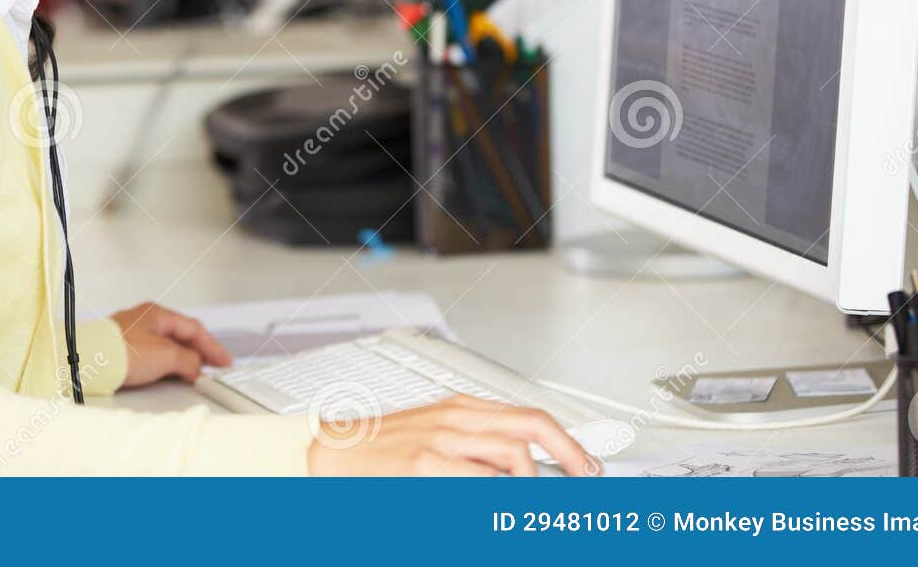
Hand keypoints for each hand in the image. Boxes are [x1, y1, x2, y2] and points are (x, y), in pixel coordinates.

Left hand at [110, 301, 231, 387]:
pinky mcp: (122, 352)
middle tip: (212, 369)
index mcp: (157, 313)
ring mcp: (132, 335)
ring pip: (166, 347)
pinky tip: (168, 377)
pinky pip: (152, 356)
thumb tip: (196, 367)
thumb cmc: (120, 351)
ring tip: (193, 377)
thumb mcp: (166, 355)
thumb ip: (188, 360)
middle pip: (180, 336)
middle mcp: (144, 321)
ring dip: (182, 361)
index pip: (193, 328)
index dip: (212, 346)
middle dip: (198, 353)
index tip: (224, 362)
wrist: (88, 363)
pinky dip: (165, 366)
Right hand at [306, 394, 600, 476]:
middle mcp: (455, 418)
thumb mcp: (434, 437)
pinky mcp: (426, 466)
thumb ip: (476, 448)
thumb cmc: (379, 450)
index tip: (587, 466)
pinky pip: (481, 482)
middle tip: (587, 481)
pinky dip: (501, 496)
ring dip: (536, 483)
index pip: (529, 415)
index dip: (568, 441)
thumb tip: (522, 471)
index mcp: (461, 407)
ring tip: (537, 503)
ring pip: (514, 453)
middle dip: (571, 456)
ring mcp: (441, 441)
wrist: (329, 453)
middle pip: (532, 425)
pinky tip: (505, 509)